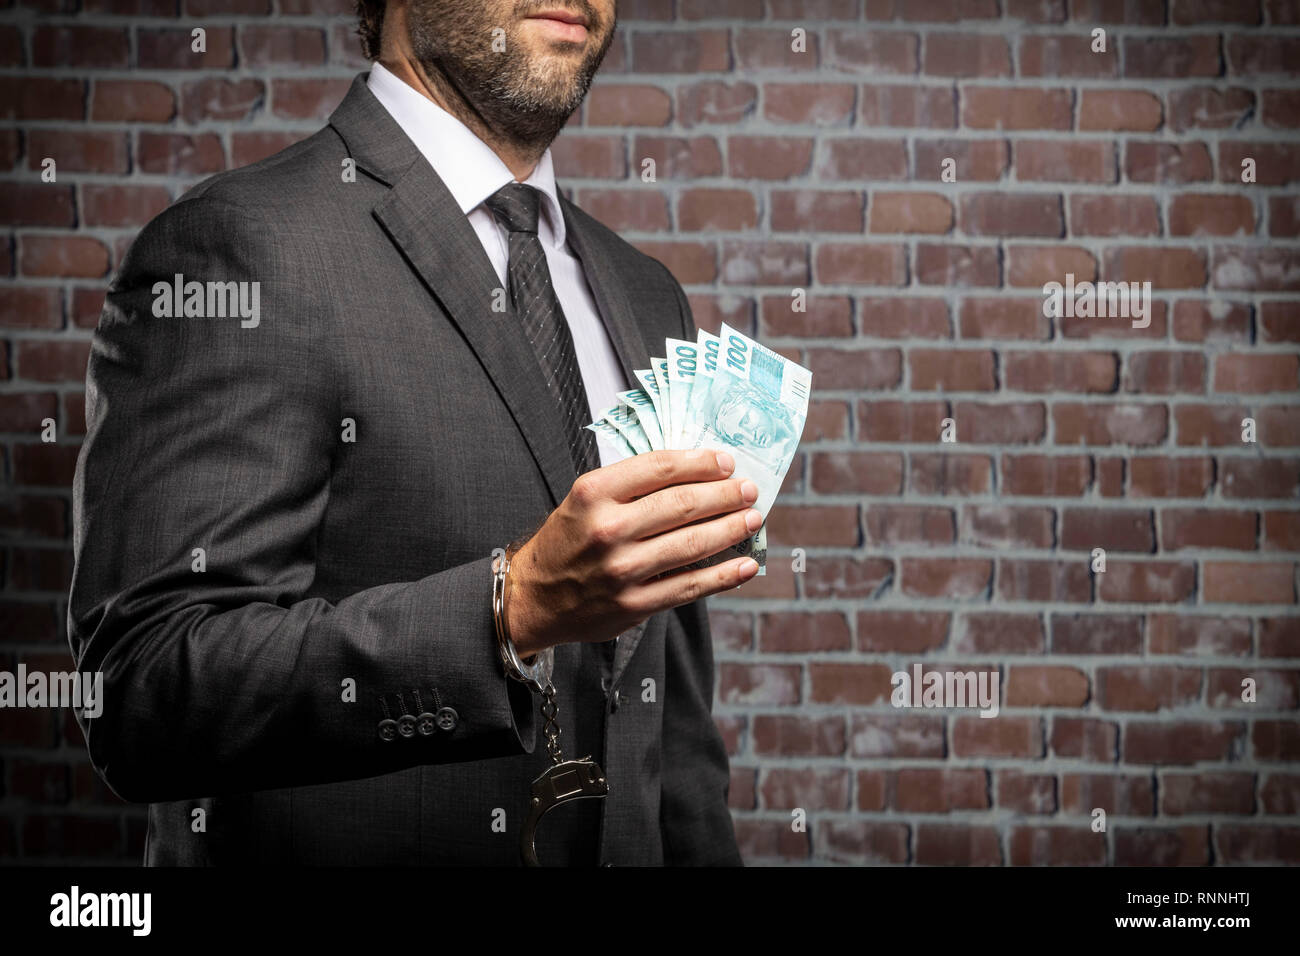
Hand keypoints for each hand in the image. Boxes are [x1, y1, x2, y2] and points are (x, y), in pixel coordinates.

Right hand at [506, 449, 761, 656]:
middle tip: (749, 490)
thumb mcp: (585, 499)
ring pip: (692, 544)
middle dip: (725, 495)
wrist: (533, 598)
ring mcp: (622, 570)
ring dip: (731, 529)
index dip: (700, 462)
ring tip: (752, 518)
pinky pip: (690, 585)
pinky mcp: (634, 604)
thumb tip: (697, 473)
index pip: (660, 468)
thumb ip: (632, 486)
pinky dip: (724, 575)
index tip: (726, 461)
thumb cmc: (568, 541)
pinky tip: (746, 565)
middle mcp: (608, 529)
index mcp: (594, 493)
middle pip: (682, 504)